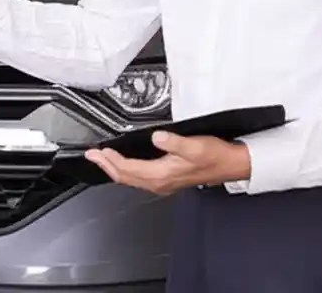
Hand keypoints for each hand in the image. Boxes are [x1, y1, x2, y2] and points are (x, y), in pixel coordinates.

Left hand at [83, 132, 251, 195]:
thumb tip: (157, 137)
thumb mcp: (194, 146)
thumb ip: (174, 142)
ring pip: (130, 179)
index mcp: (161, 175)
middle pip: (124, 176)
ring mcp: (162, 183)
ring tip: (103, 158)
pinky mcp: (166, 180)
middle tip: (92, 155)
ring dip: (114, 168)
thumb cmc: (214, 156)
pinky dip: (126, 170)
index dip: (111, 160)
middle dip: (106, 165)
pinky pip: (139, 178)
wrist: (229, 166)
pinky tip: (124, 164)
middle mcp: (158, 183)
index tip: (98, 151)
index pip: (127, 169)